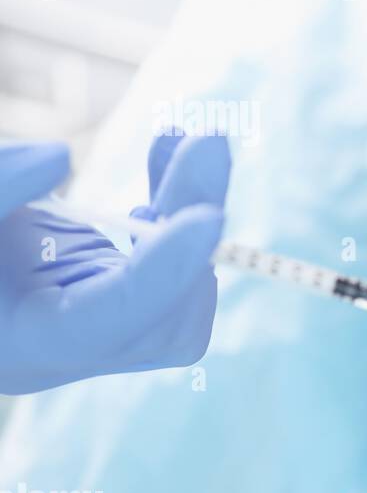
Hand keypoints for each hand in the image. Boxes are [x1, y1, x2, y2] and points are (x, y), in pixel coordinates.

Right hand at [0, 130, 229, 394]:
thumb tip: (60, 158)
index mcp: (30, 343)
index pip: (118, 317)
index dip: (167, 269)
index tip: (209, 214)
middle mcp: (72, 349)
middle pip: (169, 308)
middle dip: (193, 226)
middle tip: (205, 144)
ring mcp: (96, 325)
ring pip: (185, 291)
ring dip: (194, 212)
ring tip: (188, 144)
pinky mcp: (108, 291)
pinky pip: (172, 263)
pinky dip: (179, 208)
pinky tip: (167, 152)